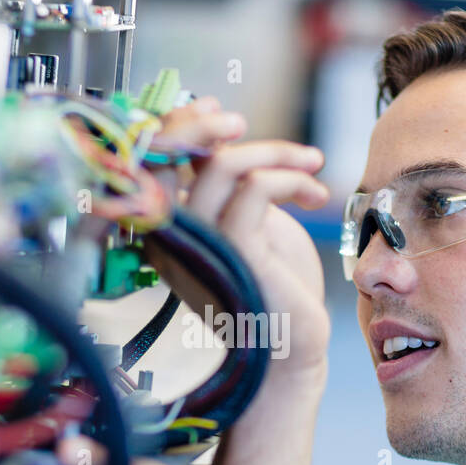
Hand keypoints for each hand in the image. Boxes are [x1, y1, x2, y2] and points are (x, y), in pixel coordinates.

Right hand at [149, 98, 331, 379]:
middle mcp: (171, 235)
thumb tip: (222, 137)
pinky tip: (315, 194)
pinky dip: (292, 178)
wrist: (293, 351)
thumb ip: (228, 186)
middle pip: (168, 154)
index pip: (151, 160)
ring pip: (222, 166)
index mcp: (168, 226)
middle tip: (242, 124)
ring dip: (275, 153)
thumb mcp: (247, 223)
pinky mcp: (234, 253)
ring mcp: (199, 245)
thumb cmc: (274, 290)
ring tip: (312, 165)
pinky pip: (256, 189)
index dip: (179, 126)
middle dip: (205, 127)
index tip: (219, 113)